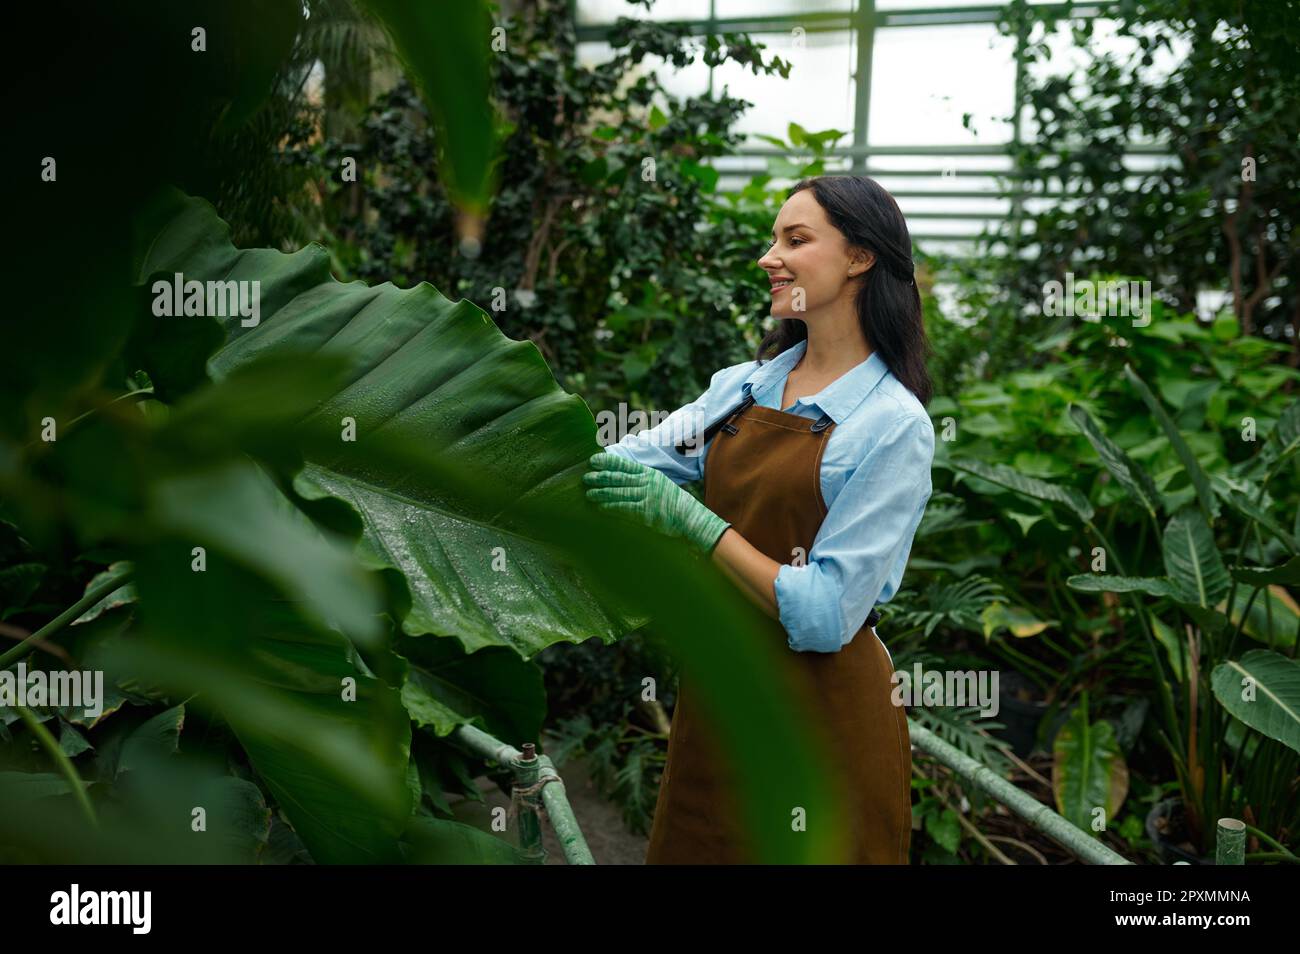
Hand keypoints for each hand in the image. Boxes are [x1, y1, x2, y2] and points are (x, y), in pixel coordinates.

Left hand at [582, 452, 729, 554]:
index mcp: (650, 474)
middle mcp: (647, 483)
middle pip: (619, 478)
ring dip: (601, 493)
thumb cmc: (674, 503)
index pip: (625, 465)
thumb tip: (624, 479)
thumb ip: (644, 481)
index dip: (608, 462)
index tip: (594, 460)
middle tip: (586, 478)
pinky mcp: (646, 512)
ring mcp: (647, 497)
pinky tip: (600, 507)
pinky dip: (611, 507)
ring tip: (589, 493)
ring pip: (618, 492)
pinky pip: (624, 508)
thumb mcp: (661, 485)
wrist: (690, 518)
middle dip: (600, 477)